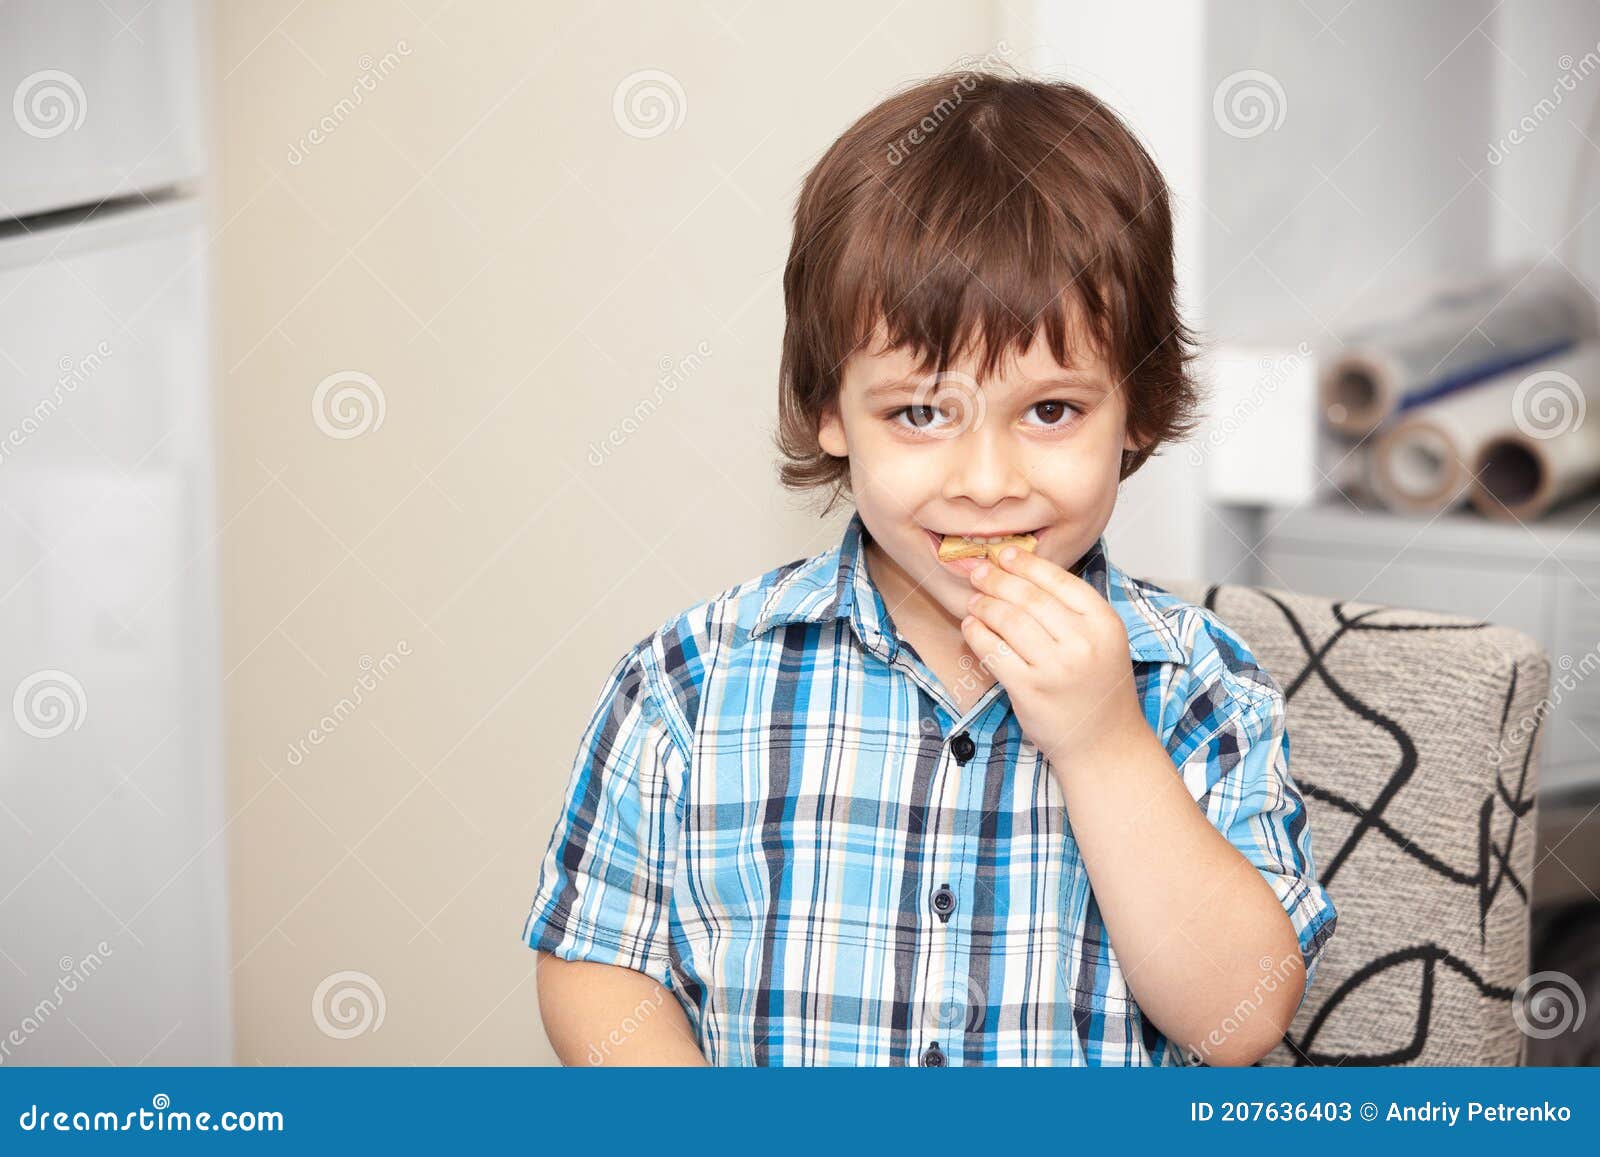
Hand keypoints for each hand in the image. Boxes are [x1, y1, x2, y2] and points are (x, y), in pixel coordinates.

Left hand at [959, 545, 1147, 769]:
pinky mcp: (1030, 690)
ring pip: (1008, 621)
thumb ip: (1073, 610)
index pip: (1059, 581)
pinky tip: (971, 626)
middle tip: (978, 572)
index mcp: (1104, 623)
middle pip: (1029, 597)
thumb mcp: (1103, 641)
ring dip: (984, 605)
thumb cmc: (1098, 688)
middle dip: (997, 580)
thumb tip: (1025, 573)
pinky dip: (976, 634)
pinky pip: (993, 651)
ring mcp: (1056, 668)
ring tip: (974, 600)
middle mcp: (1083, 643)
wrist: (1104, 743)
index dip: (1027, 564)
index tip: (1005, 554)